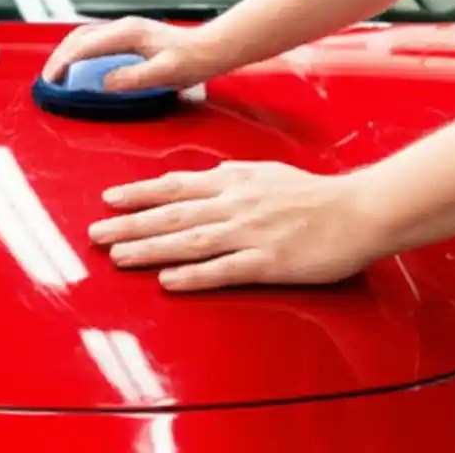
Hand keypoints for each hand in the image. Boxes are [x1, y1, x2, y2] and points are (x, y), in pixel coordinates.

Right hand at [41, 16, 220, 90]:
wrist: (212, 48)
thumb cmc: (194, 58)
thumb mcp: (166, 72)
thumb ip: (135, 77)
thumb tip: (106, 82)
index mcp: (128, 33)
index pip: (84, 46)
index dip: (64, 63)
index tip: (52, 80)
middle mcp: (124, 27)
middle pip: (79, 38)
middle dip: (59, 58)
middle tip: (48, 80)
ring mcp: (127, 30)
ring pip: (86, 37)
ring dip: (68, 54)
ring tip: (58, 74)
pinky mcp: (131, 37)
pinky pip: (97, 41)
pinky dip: (81, 53)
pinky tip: (80, 66)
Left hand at [88, 161, 384, 289]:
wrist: (360, 211)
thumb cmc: (318, 195)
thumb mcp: (270, 173)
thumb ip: (236, 176)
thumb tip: (207, 176)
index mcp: (238, 182)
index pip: (178, 186)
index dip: (141, 193)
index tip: (109, 199)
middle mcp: (238, 205)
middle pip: (174, 215)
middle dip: (130, 224)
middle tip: (95, 235)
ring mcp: (252, 234)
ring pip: (190, 241)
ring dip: (150, 249)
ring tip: (118, 258)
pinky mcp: (268, 262)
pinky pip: (224, 270)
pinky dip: (193, 275)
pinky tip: (168, 281)